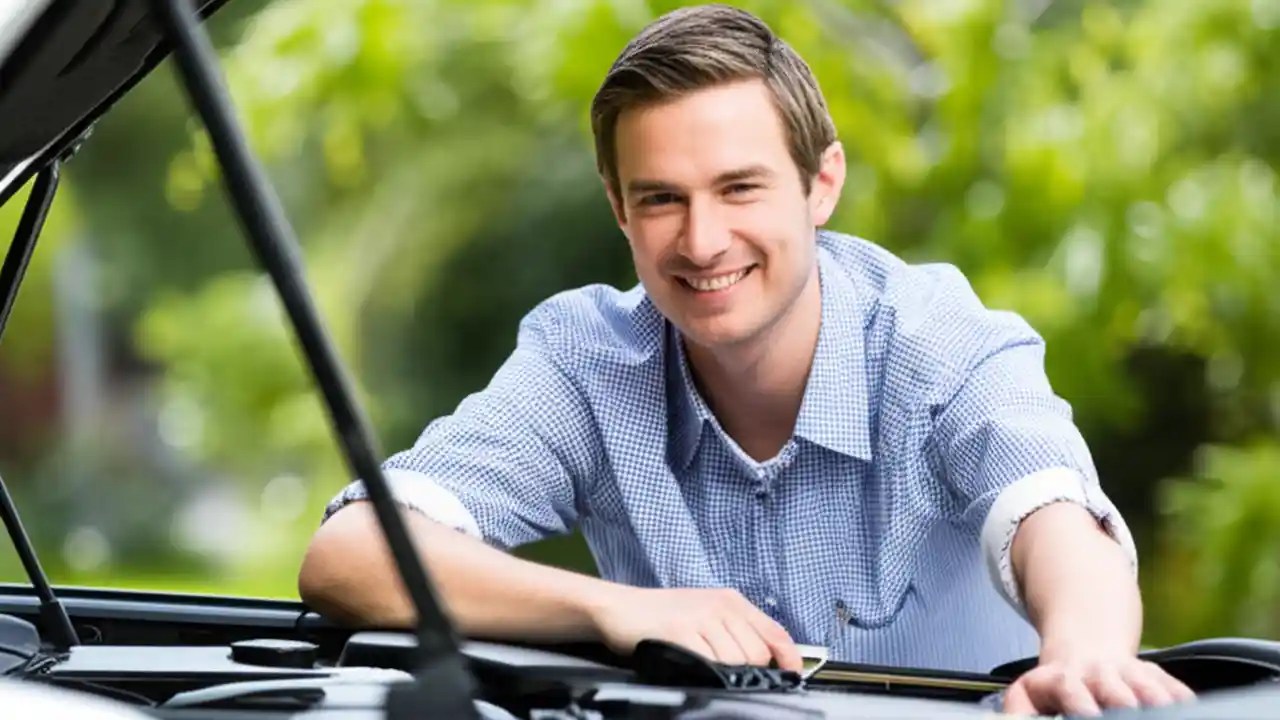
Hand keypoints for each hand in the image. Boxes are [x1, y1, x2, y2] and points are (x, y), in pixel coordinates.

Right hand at [588, 586, 802, 671]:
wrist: (619, 608)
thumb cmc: (662, 616)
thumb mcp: (706, 615)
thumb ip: (735, 633)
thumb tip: (764, 661)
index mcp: (731, 601)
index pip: (776, 633)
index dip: (789, 659)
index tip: (792, 676)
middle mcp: (720, 606)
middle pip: (757, 653)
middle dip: (749, 672)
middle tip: (727, 674)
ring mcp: (700, 617)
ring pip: (736, 661)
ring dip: (725, 675)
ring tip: (704, 669)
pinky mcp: (680, 631)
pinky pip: (709, 662)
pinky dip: (707, 672)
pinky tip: (693, 668)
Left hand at [1002, 653, 1194, 716]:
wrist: (1084, 649)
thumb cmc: (1056, 686)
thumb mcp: (1028, 694)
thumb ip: (1019, 711)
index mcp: (1064, 680)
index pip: (1070, 690)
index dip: (1080, 704)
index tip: (1089, 716)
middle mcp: (1099, 675)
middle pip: (1115, 691)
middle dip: (1124, 705)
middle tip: (1130, 715)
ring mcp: (1130, 675)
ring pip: (1149, 687)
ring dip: (1158, 702)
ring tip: (1164, 714)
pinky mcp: (1156, 677)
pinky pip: (1175, 687)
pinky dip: (1182, 700)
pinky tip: (1188, 710)